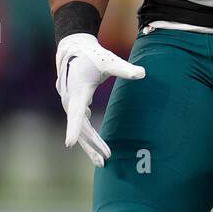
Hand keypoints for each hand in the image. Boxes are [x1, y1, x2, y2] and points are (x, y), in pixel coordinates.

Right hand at [55, 33, 144, 166]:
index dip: (73, 129)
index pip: (75, 113)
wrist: (74, 49)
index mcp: (77, 90)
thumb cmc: (93, 55)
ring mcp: (71, 104)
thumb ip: (125, 69)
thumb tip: (143, 73)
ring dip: (91, 145)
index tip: (69, 144)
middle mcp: (70, 100)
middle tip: (106, 159)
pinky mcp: (74, 106)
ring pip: (81, 129)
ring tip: (104, 161)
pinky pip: (81, 125)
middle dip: (92, 144)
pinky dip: (89, 137)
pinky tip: (98, 148)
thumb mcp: (109, 61)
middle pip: (81, 127)